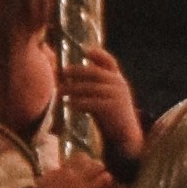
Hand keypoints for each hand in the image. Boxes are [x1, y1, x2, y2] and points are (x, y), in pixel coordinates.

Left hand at [62, 46, 142, 165]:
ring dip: (73, 88)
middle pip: (95, 72)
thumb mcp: (105, 97)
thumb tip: (71, 80)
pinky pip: (91, 102)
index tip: (85, 51)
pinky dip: (79, 103)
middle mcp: (118, 84)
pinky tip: (69, 105)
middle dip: (77, 71)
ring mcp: (116, 95)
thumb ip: (93, 87)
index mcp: (118, 80)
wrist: (126, 136)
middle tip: (62, 72)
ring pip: (90, 88)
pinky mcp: (112, 108)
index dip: (98, 55)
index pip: (110, 62)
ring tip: (60, 91)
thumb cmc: (111, 116)